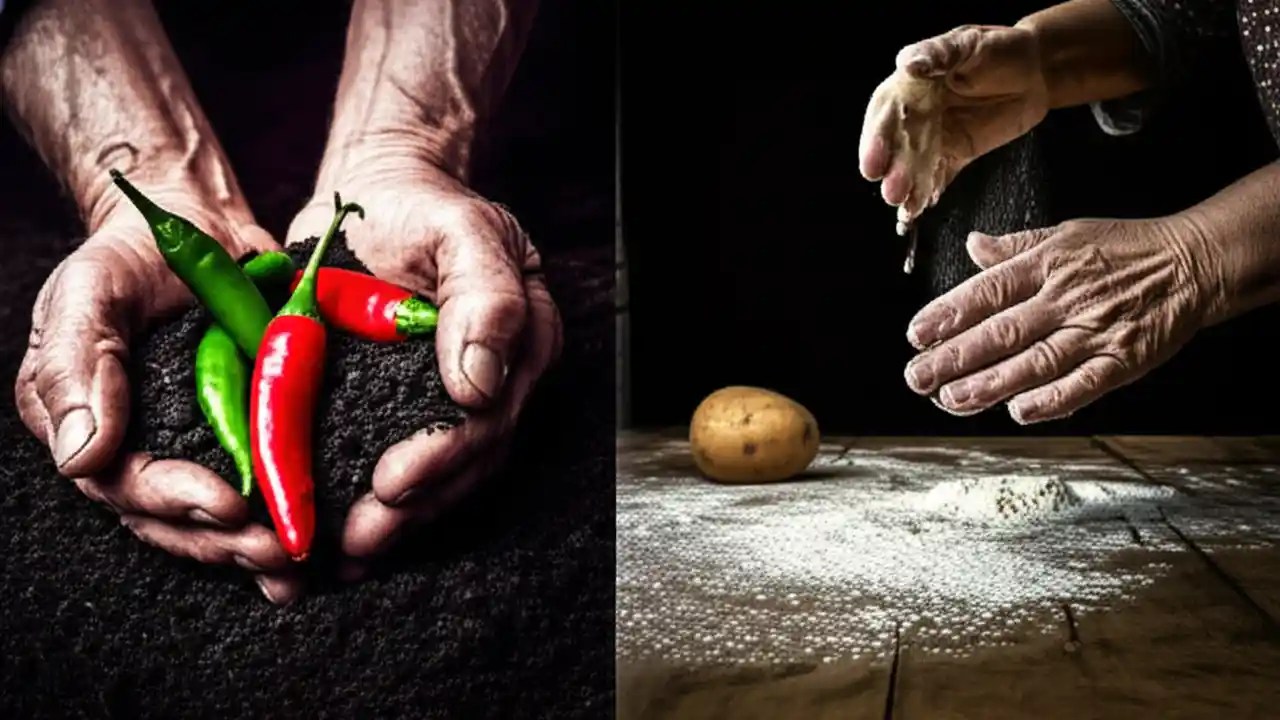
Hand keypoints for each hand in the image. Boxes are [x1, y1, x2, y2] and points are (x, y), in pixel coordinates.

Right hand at [14, 178, 302, 603]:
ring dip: (254, 547)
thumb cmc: (130, 257)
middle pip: (174, 519)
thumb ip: (75, 367)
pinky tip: (309, 555)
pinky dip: (283, 519)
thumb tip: (81, 456)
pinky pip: (261, 489)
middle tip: (275, 552)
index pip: (125, 484)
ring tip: (296, 564)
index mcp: (87, 425)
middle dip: (224, 542)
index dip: (175, 503)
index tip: (226, 506)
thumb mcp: (89, 294)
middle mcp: (137, 448)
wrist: (196, 228)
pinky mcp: (245, 436)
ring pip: (216, 520)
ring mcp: (193, 447)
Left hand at [286, 159, 561, 579]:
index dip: (444, 457)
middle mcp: (496, 381)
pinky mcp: (403, 406)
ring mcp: (451, 399)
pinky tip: (332, 529)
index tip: (392, 483)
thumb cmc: (423, 206)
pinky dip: (369, 499)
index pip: (491, 416)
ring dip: (393, 520)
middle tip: (358, 540)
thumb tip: (478, 384)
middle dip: (413, 507)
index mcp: (523, 343)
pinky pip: (398, 461)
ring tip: (342, 555)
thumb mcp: (463, 231)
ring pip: (438, 476)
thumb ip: (485, 298)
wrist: (380, 194)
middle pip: (466, 461)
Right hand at [859, 24, 1048, 229]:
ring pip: (913, 167)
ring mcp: (934, 138)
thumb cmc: (999, 48)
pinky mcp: (956, 155)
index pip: (885, 115)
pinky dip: (929, 194)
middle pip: (896, 147)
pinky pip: (938, 178)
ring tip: (906, 210)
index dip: (876, 140)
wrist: (1036, 70)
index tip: (872, 164)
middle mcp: (915, 115)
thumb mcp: (967, 43)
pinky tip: (920, 211)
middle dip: (892, 172)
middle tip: (891, 193)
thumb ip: (938, 53)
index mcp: (909, 86)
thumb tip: (908, 64)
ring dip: (907, 189)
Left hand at [902, 217, 1213, 422]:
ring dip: (990, 384)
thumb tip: (972, 245)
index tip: (917, 334)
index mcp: (1048, 264)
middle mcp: (1067, 297)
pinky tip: (1018, 411)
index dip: (949, 314)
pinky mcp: (1124, 359)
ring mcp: (1096, 330)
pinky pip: (1083, 384)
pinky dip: (1051, 400)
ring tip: (951, 398)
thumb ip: (1016, 247)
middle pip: (1002, 332)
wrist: (1194, 262)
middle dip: (955, 357)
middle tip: (917, 376)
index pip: (987, 291)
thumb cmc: (1125, 248)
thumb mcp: (1065, 233)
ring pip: (1035, 362)